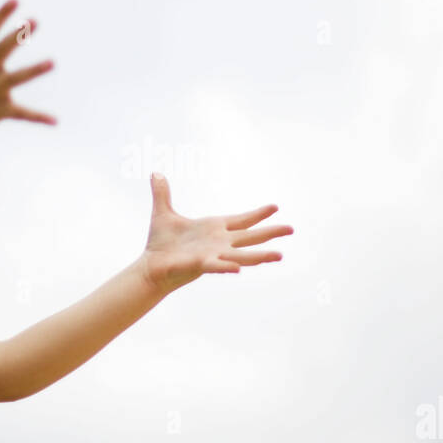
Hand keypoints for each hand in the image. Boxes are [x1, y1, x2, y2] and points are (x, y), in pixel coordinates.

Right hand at [0, 0, 55, 142]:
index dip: (1, 15)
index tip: (15, 0)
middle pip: (0, 50)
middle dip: (16, 36)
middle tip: (34, 21)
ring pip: (14, 78)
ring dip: (33, 71)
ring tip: (53, 62)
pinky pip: (21, 114)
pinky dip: (38, 117)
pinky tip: (55, 120)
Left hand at [140, 173, 293, 294]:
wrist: (150, 266)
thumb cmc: (160, 244)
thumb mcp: (163, 213)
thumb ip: (162, 194)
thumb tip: (155, 173)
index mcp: (214, 229)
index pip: (241, 220)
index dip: (257, 214)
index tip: (275, 207)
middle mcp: (218, 243)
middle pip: (250, 237)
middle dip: (270, 232)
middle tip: (291, 228)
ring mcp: (212, 255)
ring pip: (242, 256)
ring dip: (260, 256)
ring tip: (280, 255)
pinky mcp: (200, 265)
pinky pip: (216, 266)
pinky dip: (227, 267)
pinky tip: (239, 269)